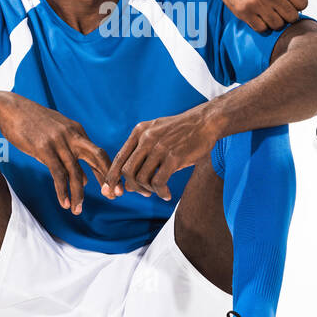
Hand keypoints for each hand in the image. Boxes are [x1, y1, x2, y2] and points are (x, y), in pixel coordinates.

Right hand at [0, 95, 110, 214]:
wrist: (9, 109)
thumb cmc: (31, 123)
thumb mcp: (56, 136)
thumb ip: (72, 155)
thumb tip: (85, 179)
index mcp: (77, 132)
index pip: (100, 154)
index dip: (109, 171)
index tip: (115, 189)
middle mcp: (73, 135)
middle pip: (98, 157)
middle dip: (108, 178)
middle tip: (114, 197)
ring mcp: (59, 142)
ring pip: (75, 172)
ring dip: (78, 194)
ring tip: (77, 210)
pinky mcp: (44, 149)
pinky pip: (57, 174)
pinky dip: (62, 191)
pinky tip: (64, 203)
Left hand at [103, 104, 224, 200]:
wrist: (205, 122)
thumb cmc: (181, 131)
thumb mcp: (156, 131)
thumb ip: (142, 149)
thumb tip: (129, 178)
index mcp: (139, 132)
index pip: (119, 158)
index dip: (112, 177)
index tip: (110, 190)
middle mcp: (146, 138)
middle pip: (127, 171)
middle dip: (132, 187)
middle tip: (143, 193)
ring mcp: (160, 147)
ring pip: (142, 179)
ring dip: (148, 190)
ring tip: (158, 191)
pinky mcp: (174, 157)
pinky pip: (158, 182)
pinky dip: (160, 192)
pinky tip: (166, 194)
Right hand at [211, 0, 307, 31]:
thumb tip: (299, 4)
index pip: (302, 3)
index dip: (298, 6)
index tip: (290, 4)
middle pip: (292, 17)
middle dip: (288, 16)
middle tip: (280, 11)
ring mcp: (257, 3)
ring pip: (277, 25)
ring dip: (275, 22)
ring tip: (269, 14)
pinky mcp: (244, 12)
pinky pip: (261, 28)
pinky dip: (262, 25)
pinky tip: (259, 17)